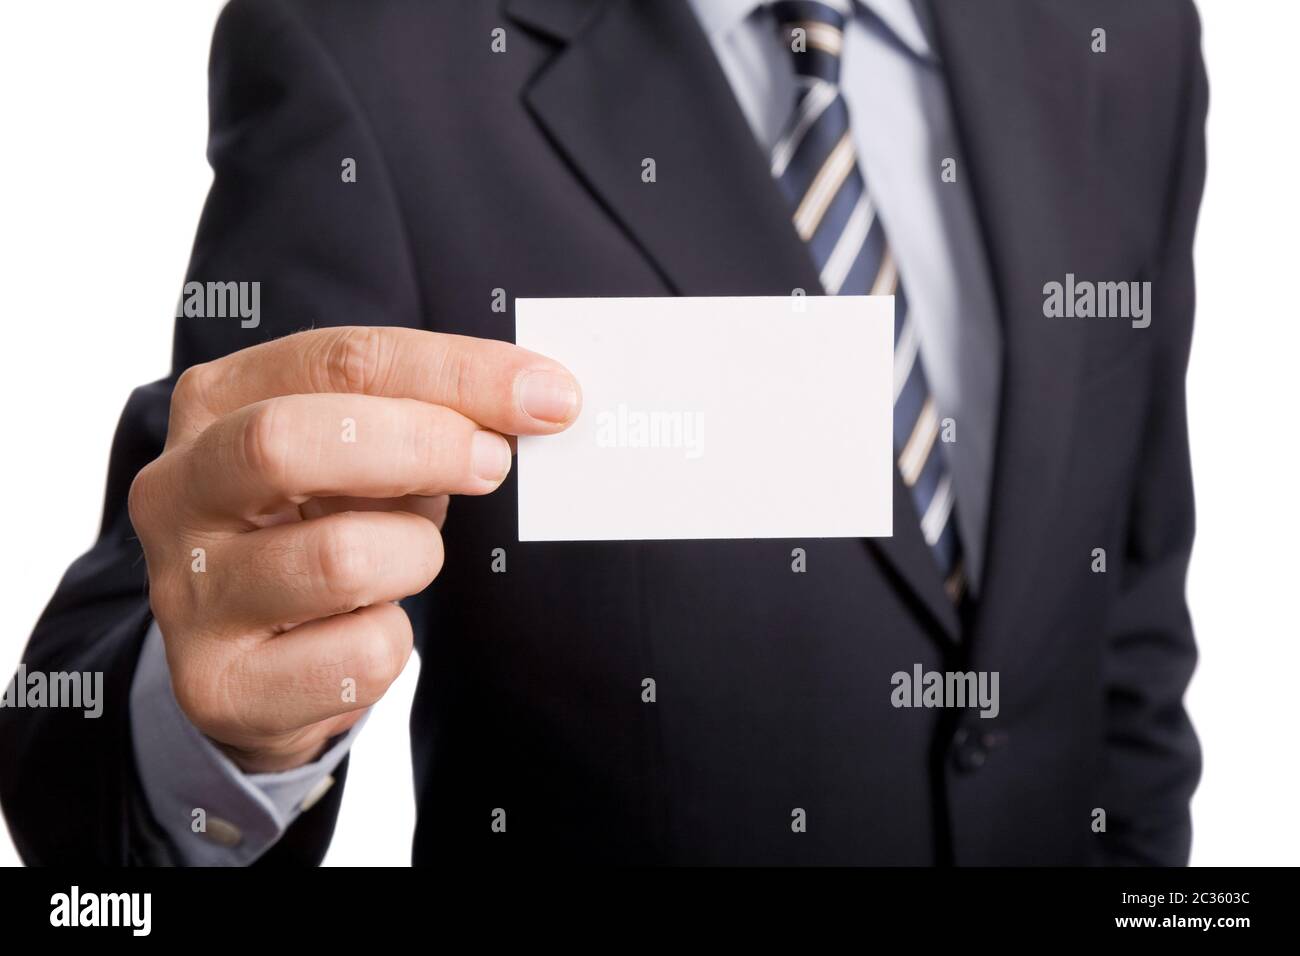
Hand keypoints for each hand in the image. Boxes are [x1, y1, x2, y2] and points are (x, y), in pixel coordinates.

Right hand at [128, 327, 579, 771]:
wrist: (248, 662)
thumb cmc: (322, 527)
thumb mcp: (360, 454)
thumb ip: (426, 416)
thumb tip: (539, 400)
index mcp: (214, 404)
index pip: (337, 360)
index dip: (456, 372)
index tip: (549, 394)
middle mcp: (177, 491)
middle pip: (290, 441)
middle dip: (421, 446)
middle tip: (496, 463)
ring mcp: (187, 593)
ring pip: (339, 558)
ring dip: (414, 556)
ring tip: (407, 560)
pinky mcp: (218, 685)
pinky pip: (359, 656)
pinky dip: (395, 640)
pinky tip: (369, 629)